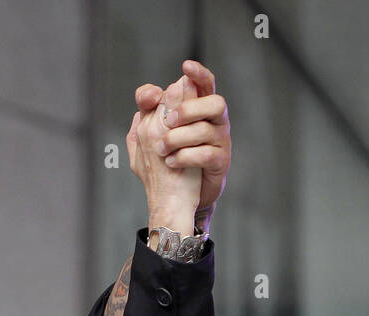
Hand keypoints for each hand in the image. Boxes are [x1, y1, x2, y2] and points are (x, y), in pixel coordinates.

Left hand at [128, 60, 230, 236]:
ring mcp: (221, 141)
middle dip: (189, 109)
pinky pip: (207, 155)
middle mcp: (215, 121)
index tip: (185, 66)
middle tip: (168, 121)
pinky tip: (170, 162)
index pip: (204, 83)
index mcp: (199, 107)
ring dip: (180, 137)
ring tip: (162, 149)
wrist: (180, 195)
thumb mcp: (151, 132)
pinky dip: (185, 157)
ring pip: (207, 129)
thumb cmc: (168, 156)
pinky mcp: (221, 162)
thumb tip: (151, 93)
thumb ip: (147, 110)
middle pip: (214, 102)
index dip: (198, 73)